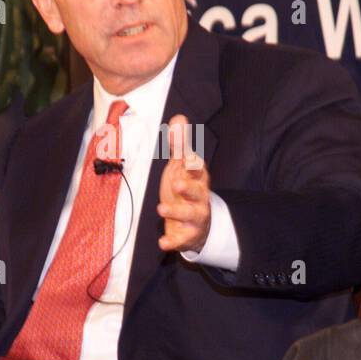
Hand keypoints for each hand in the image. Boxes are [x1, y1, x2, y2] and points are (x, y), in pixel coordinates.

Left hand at [156, 114, 210, 252]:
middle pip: (197, 192)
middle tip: (176, 182)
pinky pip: (181, 239)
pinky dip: (172, 241)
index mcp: (198, 179)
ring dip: (176, 211)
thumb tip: (179, 116)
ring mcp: (195, 216)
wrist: (198, 224)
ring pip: (190, 214)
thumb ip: (180, 144)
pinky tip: (162, 243)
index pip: (198, 169)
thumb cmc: (186, 189)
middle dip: (188, 187)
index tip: (186, 158)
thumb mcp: (182, 166)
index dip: (193, 164)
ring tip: (161, 208)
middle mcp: (199, 197)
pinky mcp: (187, 234)